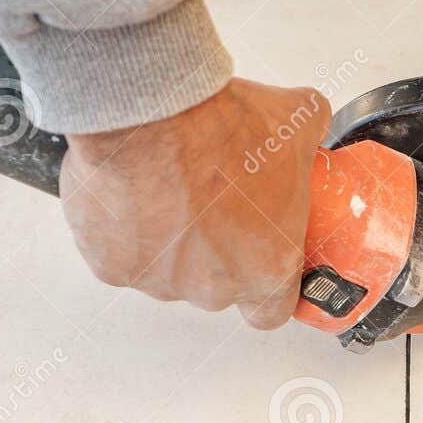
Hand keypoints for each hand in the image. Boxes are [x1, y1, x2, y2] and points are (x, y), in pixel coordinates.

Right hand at [59, 78, 330, 328]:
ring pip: (168, 269)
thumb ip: (310, 139)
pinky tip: (134, 188)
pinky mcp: (111, 264)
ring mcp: (159, 281)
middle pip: (218, 285)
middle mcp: (212, 288)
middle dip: (218, 249)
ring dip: (171, 239)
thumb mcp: (295, 123)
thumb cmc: (222, 128)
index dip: (268, 285)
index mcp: (266, 270)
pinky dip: (125, 228)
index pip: (272, 310)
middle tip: (216, 201)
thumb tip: (312, 127)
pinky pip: (122, 252)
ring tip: (171, 186)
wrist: (153, 113)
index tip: (264, 260)